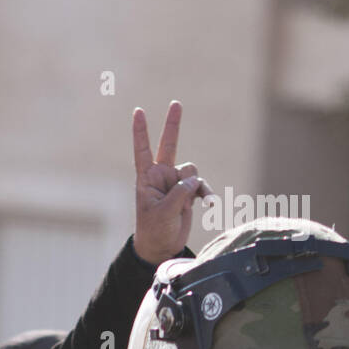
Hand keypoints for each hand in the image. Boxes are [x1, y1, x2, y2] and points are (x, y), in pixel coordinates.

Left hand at [132, 100, 212, 264]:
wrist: (162, 245)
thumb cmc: (154, 229)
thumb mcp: (164, 212)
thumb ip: (179, 193)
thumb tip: (193, 179)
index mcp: (146, 179)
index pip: (142, 150)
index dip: (141, 131)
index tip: (138, 111)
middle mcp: (161, 176)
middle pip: (169, 145)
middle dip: (173, 125)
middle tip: (176, 103)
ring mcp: (175, 182)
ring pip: (191, 170)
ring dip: (196, 186)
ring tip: (194, 204)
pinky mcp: (188, 191)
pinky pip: (201, 185)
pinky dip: (206, 194)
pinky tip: (209, 205)